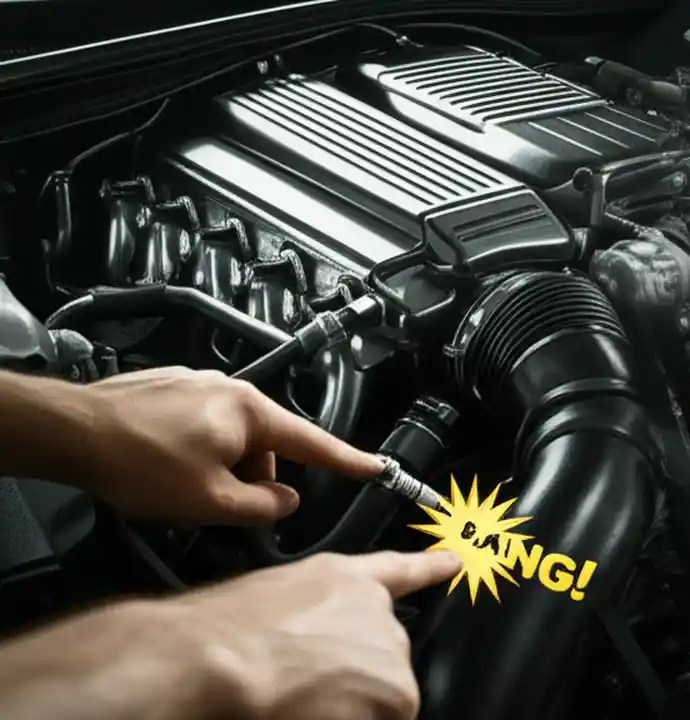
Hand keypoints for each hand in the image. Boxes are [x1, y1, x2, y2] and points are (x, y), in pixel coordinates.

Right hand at [0, 550, 462, 719]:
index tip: (454, 562)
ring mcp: (392, 651)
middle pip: (384, 654)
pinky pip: (384, 718)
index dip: (431, 567)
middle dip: (355, 676)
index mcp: (342, 580)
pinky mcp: (397, 694)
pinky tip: (315, 713)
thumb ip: (309, 613)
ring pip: (384, 695)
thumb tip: (306, 640)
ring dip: (354, 707)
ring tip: (299, 702)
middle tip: (304, 688)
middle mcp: (378, 611)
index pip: (399, 570)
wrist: (213, 664)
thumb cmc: (219, 636)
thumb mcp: (269, 600)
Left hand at [73, 367, 383, 525]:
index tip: (375, 467)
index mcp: (251, 413)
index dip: (347, 460)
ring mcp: (197, 384)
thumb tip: (285, 502)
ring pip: (230, 438)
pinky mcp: (169, 389)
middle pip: (264, 446)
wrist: (71, 432)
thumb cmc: (139, 463)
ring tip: (179, 488)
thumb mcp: (211, 503)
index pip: (313, 442)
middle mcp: (230, 389)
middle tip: (217, 505)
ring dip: (219, 467)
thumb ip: (262, 506)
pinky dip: (193, 452)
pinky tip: (161, 468)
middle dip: (251, 478)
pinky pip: (201, 427)